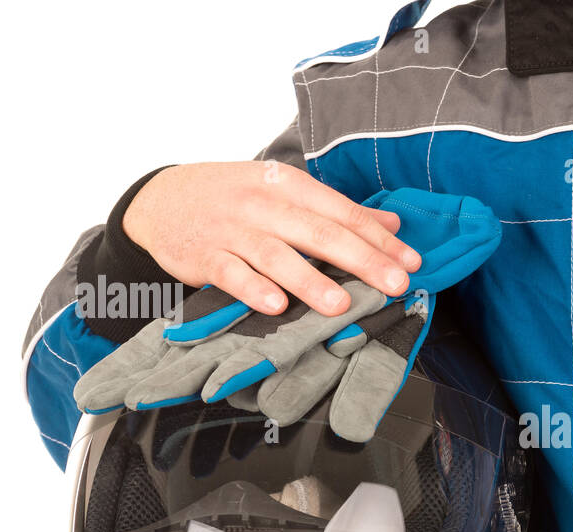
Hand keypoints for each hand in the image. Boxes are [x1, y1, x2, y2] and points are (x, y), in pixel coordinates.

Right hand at [121, 161, 421, 315]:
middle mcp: (263, 203)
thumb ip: (337, 210)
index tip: (412, 263)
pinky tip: (275, 306)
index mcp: (288, 184)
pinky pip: (231, 274)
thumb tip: (391, 225)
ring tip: (341, 305)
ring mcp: (232, 230)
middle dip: (361, 260)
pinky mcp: (204, 255)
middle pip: (319, 233)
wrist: (161, 198)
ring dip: (311, 281)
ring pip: (277, 255)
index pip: (343, 212)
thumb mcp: (284, 191)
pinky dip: (253, 290)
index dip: (379, 239)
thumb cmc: (235, 198)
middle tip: (394, 284)